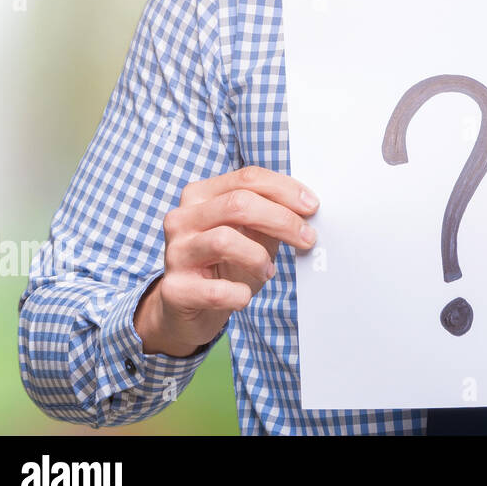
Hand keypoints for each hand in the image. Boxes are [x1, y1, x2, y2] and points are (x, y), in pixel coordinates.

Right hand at [134, 166, 320, 356]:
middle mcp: (182, 218)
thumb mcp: (250, 234)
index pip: (246, 178)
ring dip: (259, 258)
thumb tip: (307, 208)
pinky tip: (243, 295)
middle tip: (307, 238)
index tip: (312, 206)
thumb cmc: (224, 264)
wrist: (186, 307)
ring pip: (224, 241)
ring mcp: (174, 253)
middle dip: (282, 220)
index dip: (285, 190)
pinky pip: (216, 289)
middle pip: (238, 204)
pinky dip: (240, 294)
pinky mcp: (174, 289)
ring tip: (268, 270)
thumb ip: (271, 216)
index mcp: (200, 195)